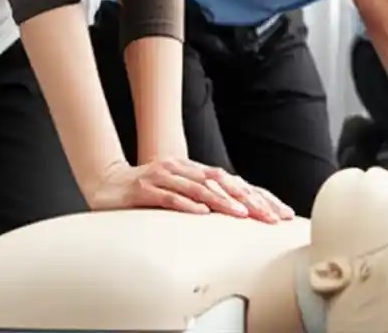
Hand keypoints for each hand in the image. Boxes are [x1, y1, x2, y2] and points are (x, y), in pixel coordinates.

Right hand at [88, 158, 295, 222]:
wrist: (107, 183)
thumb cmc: (148, 191)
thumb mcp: (180, 194)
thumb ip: (205, 199)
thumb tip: (240, 214)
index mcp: (196, 171)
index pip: (235, 182)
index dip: (259, 197)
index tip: (280, 214)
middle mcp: (184, 169)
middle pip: (223, 182)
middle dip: (249, 200)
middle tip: (269, 217)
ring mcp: (164, 176)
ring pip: (199, 188)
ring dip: (222, 201)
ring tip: (242, 214)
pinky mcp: (144, 188)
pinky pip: (168, 196)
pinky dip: (186, 204)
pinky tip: (201, 213)